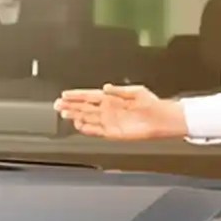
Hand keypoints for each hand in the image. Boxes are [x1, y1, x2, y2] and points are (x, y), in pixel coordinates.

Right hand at [53, 84, 186, 140]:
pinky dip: (86, 128)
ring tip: (64, 113)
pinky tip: (78, 126)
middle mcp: (109, 109)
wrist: (161, 119)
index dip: (77, 95)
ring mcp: (109, 121)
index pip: (90, 95)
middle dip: (71, 105)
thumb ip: (119, 90)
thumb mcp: (136, 91)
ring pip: (87, 118)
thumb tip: (106, 87)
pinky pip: (96, 131)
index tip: (65, 94)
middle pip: (85, 107)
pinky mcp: (113, 132)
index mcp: (112, 98)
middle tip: (58, 104)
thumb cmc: (152, 104)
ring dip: (75, 116)